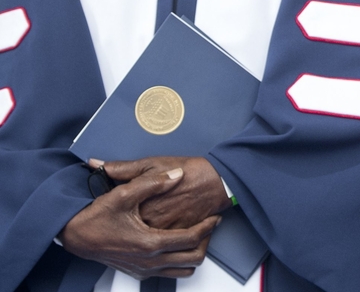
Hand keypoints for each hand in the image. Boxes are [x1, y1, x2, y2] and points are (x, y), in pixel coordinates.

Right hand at [59, 166, 219, 278]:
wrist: (74, 235)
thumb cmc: (96, 216)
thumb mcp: (124, 193)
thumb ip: (153, 182)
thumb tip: (177, 174)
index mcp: (149, 243)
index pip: (191, 239)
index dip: (208, 226)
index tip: (214, 216)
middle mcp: (148, 261)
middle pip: (193, 258)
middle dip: (206, 241)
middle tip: (209, 225)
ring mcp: (143, 270)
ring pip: (183, 270)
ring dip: (194, 253)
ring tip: (196, 235)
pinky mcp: (138, 273)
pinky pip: (169, 273)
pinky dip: (179, 261)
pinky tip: (177, 245)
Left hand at [101, 156, 231, 229]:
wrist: (218, 181)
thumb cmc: (188, 171)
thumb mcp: (152, 163)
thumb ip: (121, 168)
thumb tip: (96, 164)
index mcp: (140, 204)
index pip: (115, 212)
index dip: (113, 209)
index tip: (113, 206)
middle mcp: (150, 222)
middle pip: (128, 228)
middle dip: (124, 222)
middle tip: (130, 214)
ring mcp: (164, 231)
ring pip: (145, 238)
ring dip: (141, 231)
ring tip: (146, 220)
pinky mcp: (176, 236)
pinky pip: (163, 242)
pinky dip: (158, 236)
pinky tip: (160, 226)